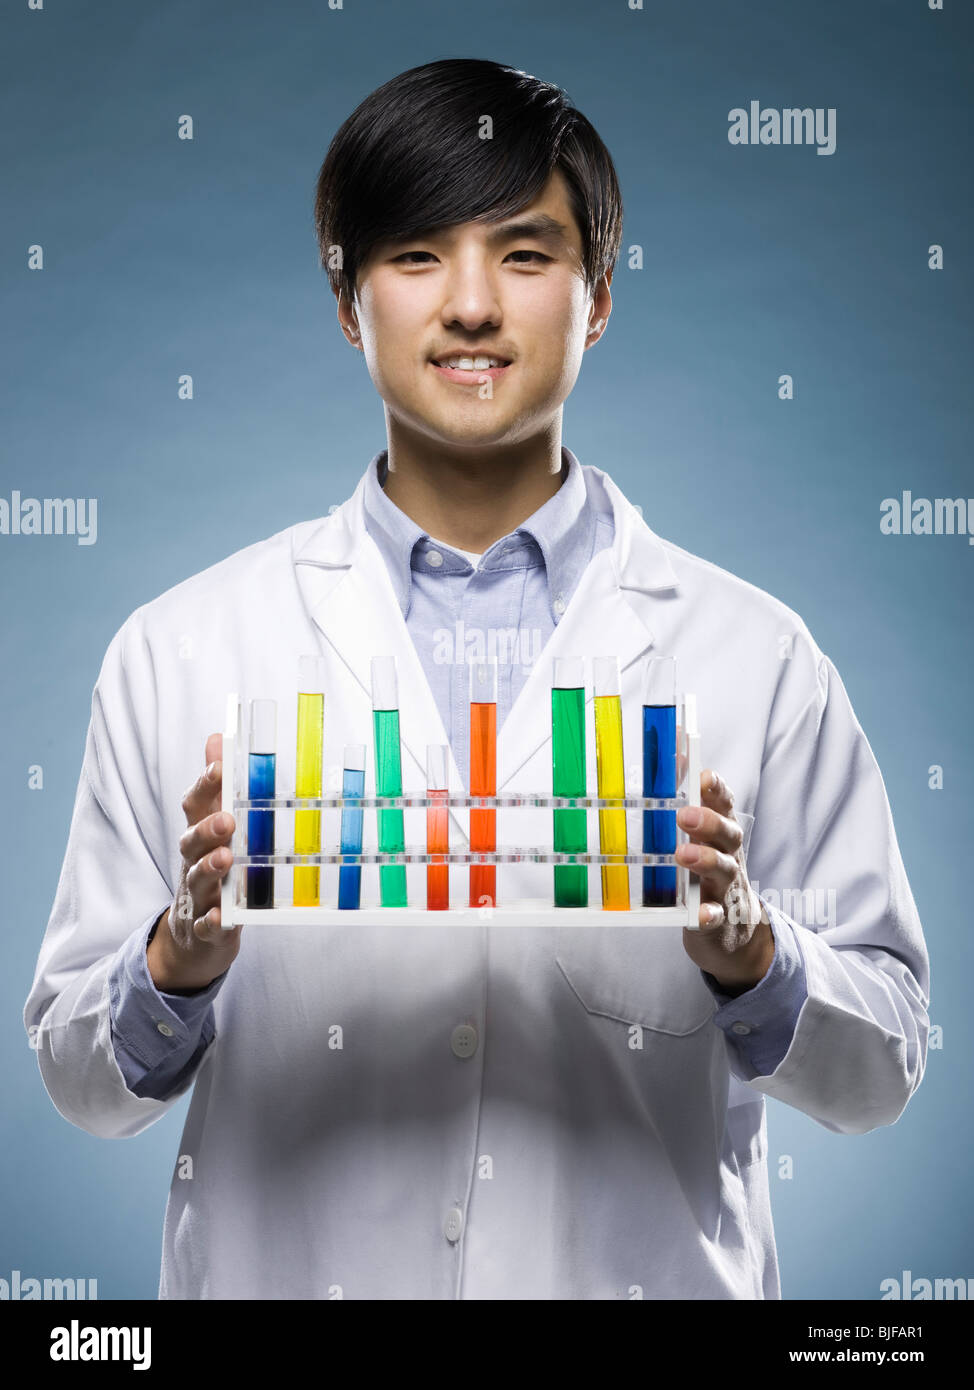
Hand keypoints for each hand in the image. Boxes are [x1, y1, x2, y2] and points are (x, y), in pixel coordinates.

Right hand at [146, 732, 240, 992]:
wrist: (192, 940)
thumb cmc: (212, 873)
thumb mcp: (213, 830)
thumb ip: (217, 788)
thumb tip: (219, 739)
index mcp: (198, 837)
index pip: (194, 806)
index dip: (204, 786)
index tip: (219, 767)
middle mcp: (193, 864)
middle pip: (191, 842)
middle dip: (206, 829)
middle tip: (227, 820)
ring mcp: (197, 897)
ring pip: (197, 881)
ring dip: (209, 868)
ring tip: (225, 859)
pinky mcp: (205, 930)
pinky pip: (206, 926)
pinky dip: (212, 922)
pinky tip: (221, 917)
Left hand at [676, 769, 772, 995]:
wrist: (736, 932)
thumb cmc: (708, 875)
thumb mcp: (701, 841)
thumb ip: (689, 807)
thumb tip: (673, 761)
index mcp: (721, 835)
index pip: (724, 805)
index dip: (716, 789)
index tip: (703, 776)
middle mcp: (729, 857)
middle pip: (728, 834)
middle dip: (709, 822)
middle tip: (685, 815)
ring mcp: (726, 889)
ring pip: (724, 871)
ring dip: (706, 860)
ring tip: (684, 855)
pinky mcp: (718, 921)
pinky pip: (716, 917)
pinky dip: (710, 915)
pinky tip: (701, 913)